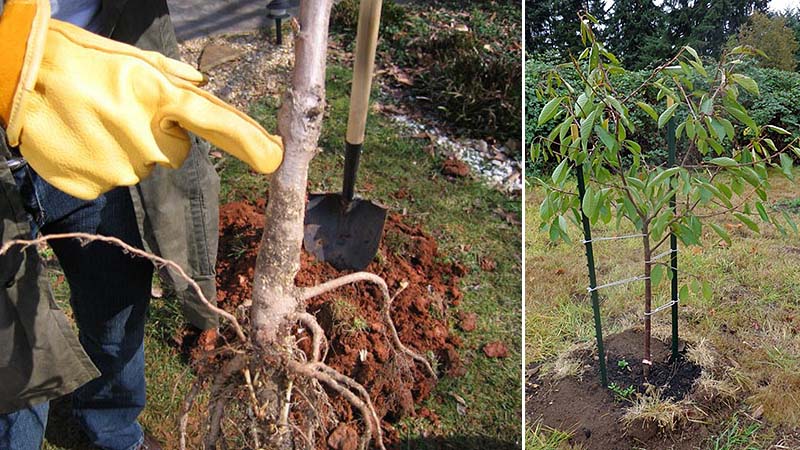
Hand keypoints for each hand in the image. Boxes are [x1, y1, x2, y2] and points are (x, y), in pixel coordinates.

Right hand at [0, 0, 282, 199]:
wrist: (13, 77)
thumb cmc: (74, 58)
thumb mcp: (128, 56)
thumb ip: (172, 75)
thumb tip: (200, 86)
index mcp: (157, 96)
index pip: (217, 122)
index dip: (250, 141)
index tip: (275, 158)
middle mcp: (145, 136)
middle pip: (176, 153)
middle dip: (158, 137)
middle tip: (121, 111)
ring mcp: (119, 166)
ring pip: (141, 167)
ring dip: (125, 150)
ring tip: (92, 120)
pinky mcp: (93, 185)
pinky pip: (110, 181)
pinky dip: (99, 164)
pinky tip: (79, 139)